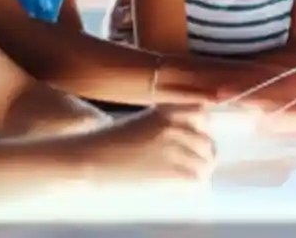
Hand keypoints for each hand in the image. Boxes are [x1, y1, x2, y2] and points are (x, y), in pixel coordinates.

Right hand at [77, 104, 216, 183]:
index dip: (199, 128)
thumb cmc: (109, 142)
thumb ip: (168, 124)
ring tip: (186, 175)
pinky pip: (197, 177)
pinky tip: (180, 185)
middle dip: (200, 153)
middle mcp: (176, 124)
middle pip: (207, 141)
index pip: (203, 114)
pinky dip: (191, 183)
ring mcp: (176, 146)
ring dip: (199, 170)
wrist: (88, 159)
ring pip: (206, 161)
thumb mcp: (143, 122)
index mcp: (168, 109)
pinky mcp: (173, 169)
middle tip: (189, 163)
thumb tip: (193, 138)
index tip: (194, 137)